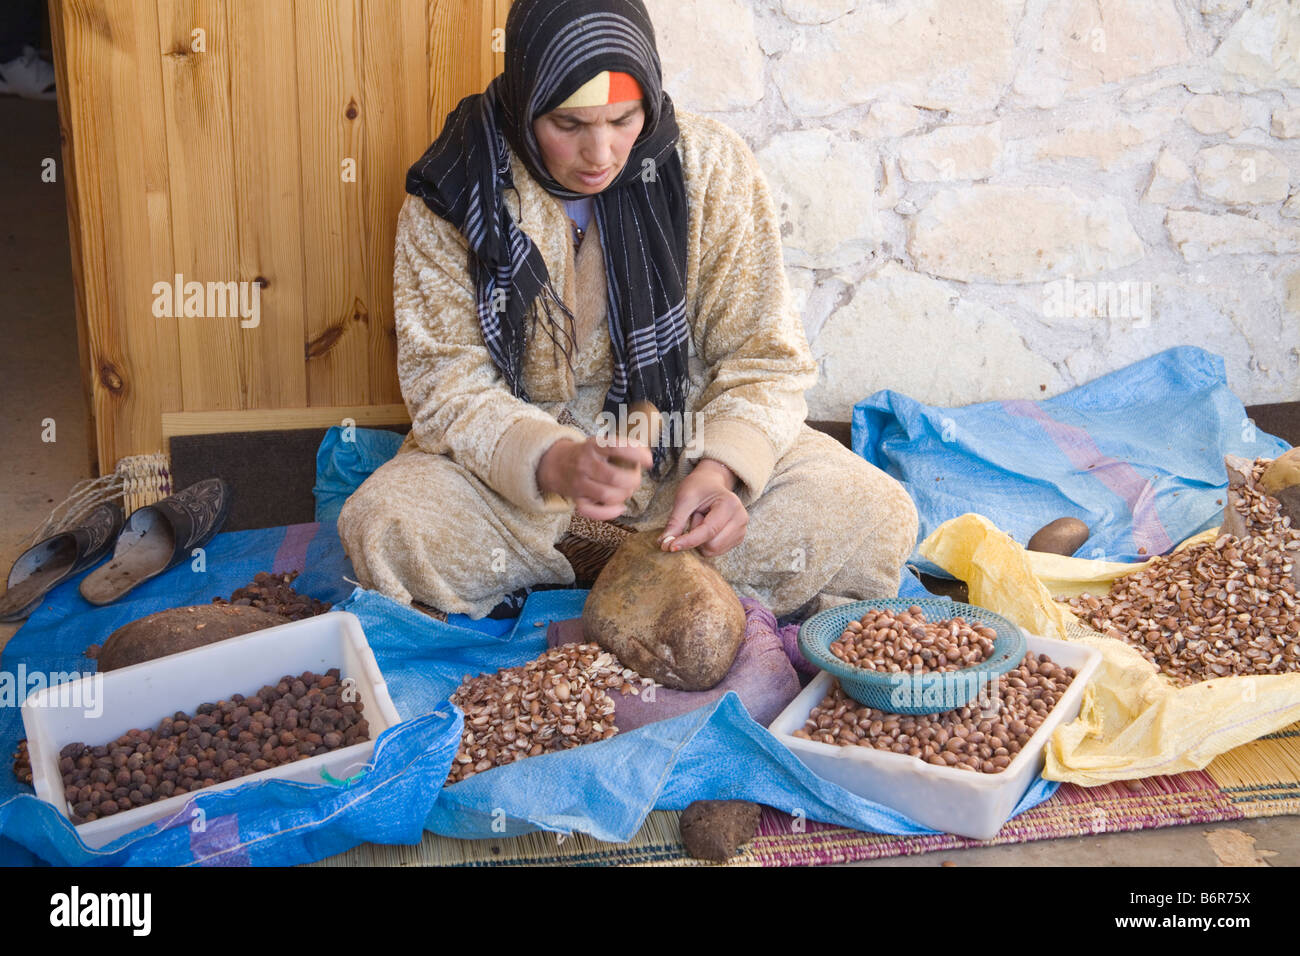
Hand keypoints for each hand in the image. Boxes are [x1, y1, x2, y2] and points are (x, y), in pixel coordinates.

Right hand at [537, 435, 652, 520]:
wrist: (554, 463)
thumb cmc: (587, 454)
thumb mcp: (600, 443)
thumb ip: (622, 448)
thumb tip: (646, 457)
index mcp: (594, 446)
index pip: (616, 447)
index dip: (635, 454)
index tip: (649, 461)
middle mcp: (585, 463)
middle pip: (615, 477)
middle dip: (633, 480)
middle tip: (635, 478)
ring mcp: (579, 482)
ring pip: (608, 495)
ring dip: (624, 495)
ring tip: (626, 490)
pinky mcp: (576, 499)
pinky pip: (592, 511)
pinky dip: (609, 513)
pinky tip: (619, 507)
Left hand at [658, 459, 746, 557]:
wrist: (712, 483)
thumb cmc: (698, 487)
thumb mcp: (684, 499)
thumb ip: (675, 522)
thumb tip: (665, 545)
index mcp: (730, 504)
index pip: (708, 531)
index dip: (688, 541)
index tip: (670, 547)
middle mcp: (741, 518)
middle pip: (711, 545)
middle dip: (696, 536)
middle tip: (695, 517)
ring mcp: (742, 530)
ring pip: (713, 551)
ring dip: (700, 540)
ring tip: (702, 520)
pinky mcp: (738, 539)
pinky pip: (716, 552)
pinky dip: (706, 543)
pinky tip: (708, 527)